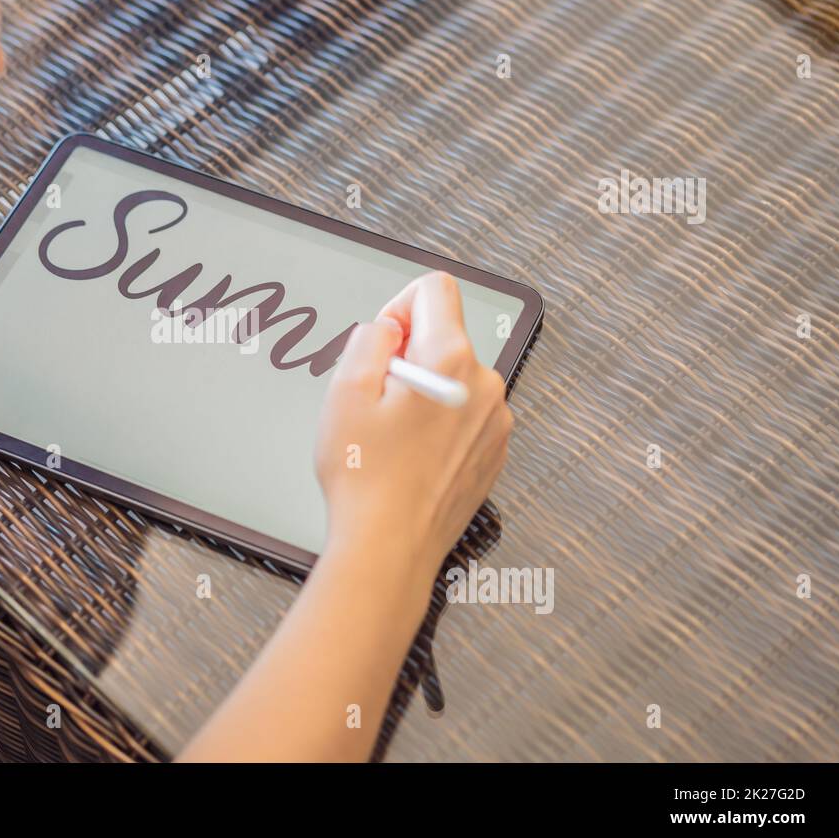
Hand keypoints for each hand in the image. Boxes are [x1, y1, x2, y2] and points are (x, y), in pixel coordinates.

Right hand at [315, 271, 511, 577]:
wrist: (389, 547)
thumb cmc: (365, 480)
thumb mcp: (344, 391)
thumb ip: (368, 340)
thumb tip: (386, 330)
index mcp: (450, 362)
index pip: (436, 290)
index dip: (398, 305)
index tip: (383, 342)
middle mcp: (484, 387)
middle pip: (445, 337)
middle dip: (408, 356)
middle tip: (376, 401)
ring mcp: (495, 423)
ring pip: (454, 379)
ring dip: (423, 393)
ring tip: (391, 436)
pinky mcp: (493, 452)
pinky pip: (465, 415)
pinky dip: (437, 424)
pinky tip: (409, 456)